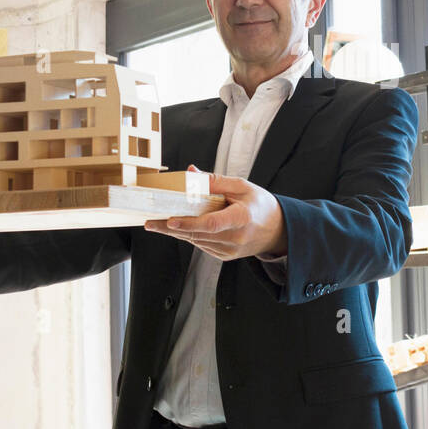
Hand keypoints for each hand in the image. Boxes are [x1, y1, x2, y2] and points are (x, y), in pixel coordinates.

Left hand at [143, 165, 286, 260]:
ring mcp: (230, 250)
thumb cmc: (260, 205)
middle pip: (197, 234)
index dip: (189, 223)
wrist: (277, 230)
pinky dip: (189, 235)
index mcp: (242, 219)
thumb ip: (215, 181)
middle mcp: (235, 238)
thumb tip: (191, 172)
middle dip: (171, 228)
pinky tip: (178, 228)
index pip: (211, 223)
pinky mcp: (225, 256)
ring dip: (176, 232)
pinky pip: (201, 245)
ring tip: (156, 223)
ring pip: (196, 241)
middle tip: (150, 222)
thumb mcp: (242, 186)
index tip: (171, 219)